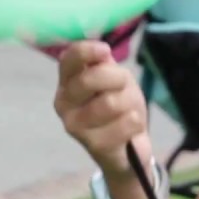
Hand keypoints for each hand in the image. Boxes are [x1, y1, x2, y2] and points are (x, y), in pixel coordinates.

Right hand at [53, 40, 150, 178]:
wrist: (128, 148)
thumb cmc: (119, 106)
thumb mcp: (116, 79)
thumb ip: (105, 65)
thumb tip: (102, 52)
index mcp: (67, 82)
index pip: (68, 60)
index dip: (86, 51)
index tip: (105, 50)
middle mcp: (63, 103)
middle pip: (90, 79)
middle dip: (118, 79)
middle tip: (125, 87)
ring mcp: (75, 126)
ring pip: (111, 102)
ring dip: (130, 103)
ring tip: (128, 111)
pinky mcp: (92, 145)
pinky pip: (125, 122)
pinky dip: (136, 122)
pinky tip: (130, 128)